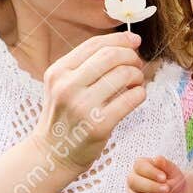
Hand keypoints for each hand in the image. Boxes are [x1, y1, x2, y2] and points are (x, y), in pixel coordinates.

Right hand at [33, 31, 146, 171]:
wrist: (52, 154)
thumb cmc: (63, 117)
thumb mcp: (61, 86)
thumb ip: (84, 66)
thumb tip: (125, 43)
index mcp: (58, 72)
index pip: (94, 44)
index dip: (119, 39)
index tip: (134, 41)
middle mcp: (67, 86)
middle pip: (111, 56)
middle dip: (131, 56)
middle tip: (137, 64)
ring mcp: (83, 106)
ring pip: (124, 75)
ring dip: (137, 75)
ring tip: (136, 82)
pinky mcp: (99, 125)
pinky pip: (131, 99)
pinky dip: (140, 93)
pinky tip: (136, 96)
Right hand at [125, 154, 190, 192]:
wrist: (178, 192)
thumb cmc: (173, 178)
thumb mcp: (173, 170)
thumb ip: (165, 164)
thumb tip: (158, 159)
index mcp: (140, 166)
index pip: (139, 167)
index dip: (150, 172)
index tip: (164, 177)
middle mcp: (133, 179)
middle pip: (133, 183)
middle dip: (151, 187)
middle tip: (167, 189)